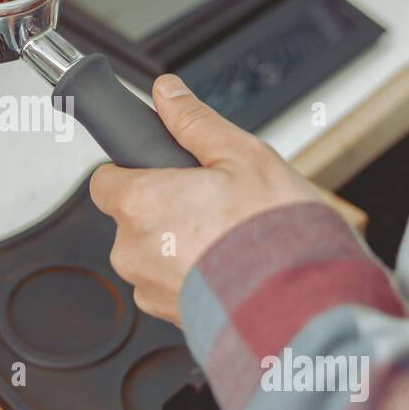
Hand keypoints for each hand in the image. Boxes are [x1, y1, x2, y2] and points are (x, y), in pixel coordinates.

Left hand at [89, 74, 319, 324]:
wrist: (304, 304)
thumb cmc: (274, 232)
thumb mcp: (242, 155)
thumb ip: (194, 122)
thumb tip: (167, 92)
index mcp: (140, 203)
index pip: (104, 180)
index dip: (132, 171)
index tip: (160, 170)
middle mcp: (132, 250)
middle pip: (131, 217)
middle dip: (164, 207)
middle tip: (211, 201)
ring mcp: (148, 289)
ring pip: (150, 254)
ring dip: (178, 244)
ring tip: (227, 238)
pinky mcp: (169, 317)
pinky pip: (168, 286)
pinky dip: (192, 275)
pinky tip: (228, 267)